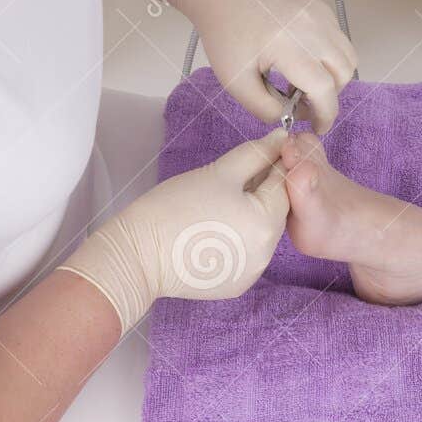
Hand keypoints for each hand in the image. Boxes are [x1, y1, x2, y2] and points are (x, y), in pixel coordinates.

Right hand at [57, 129, 289, 329]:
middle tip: (227, 183)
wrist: (139, 255)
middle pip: (274, 212)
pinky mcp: (235, 285)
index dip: (270, 167)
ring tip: (217, 207)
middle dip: (259, 193)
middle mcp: (267, 254)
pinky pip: (246, 254)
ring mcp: (252, 273)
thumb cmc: (176, 206)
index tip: (250, 160)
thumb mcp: (218, 172)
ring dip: (249, 217)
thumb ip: (255, 153)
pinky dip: (237, 240)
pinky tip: (213, 231)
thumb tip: (282, 137)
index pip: (283, 186)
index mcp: (266, 223)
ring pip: (261, 234)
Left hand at [159, 0, 356, 132]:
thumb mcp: (235, 81)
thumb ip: (264, 108)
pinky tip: (301, 61)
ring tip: (302, 82)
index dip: (325, 115)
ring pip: (348, 56)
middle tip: (302, 103)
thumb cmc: (225, 33)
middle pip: (343, 73)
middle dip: (330, 96)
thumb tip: (290, 117)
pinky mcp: (322, 7)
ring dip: (334, 76)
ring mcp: (321, 13)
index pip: (324, 89)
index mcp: (289, 45)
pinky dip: (329, 57)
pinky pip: (338, 40)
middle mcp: (313, 26)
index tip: (316, 127)